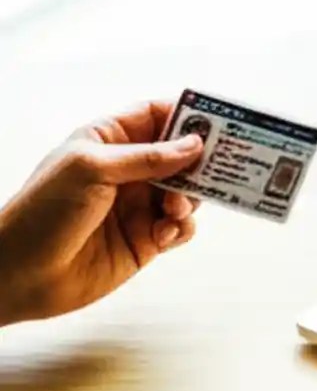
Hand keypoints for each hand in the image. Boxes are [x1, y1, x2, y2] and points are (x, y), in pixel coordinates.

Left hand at [0, 101, 204, 325]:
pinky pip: (180, 227)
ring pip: (187, 192)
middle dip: (200, 161)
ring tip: (174, 208)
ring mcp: (138, 205)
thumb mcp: (92, 169)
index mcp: (108, 141)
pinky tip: (163, 233)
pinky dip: (181, 228)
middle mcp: (127, 170)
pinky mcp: (146, 239)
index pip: (156, 116)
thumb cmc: (43, 213)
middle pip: (180, 155)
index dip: (186, 117)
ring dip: (189, 198)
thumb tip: (194, 145)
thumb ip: (147, 157)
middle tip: (220, 166)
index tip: (217, 123)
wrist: (23, 274)